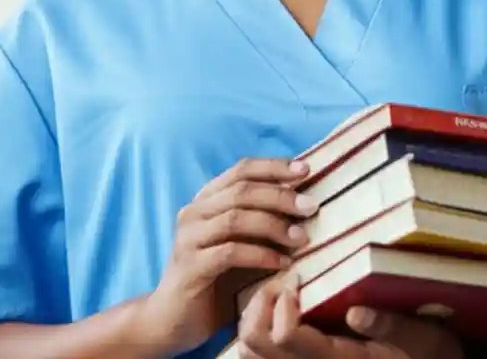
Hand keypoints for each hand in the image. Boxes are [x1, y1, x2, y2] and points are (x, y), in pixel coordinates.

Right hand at [139, 158, 317, 354]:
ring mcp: (189, 239)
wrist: (175, 320)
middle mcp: (194, 213)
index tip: (306, 170)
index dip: (274, 167)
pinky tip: (283, 264)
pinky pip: (230, 253)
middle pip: (241, 191)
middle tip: (311, 207)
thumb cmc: (216, 281)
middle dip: (280, 196)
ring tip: (301, 238)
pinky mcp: (190, 267)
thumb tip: (307, 205)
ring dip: (273, 225)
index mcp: (206, 200)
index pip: (241, 169)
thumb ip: (263, 223)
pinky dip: (261, 255)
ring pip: (235, 218)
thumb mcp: (243, 245)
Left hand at [234, 275, 464, 358]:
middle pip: (253, 344)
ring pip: (247, 351)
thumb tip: (356, 312)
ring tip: (278, 295)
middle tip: (281, 282)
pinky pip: (256, 354)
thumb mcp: (420, 338)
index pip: (286, 336)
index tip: (298, 279)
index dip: (283, 304)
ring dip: (254, 317)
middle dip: (259, 305)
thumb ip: (390, 327)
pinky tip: (279, 311)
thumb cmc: (424, 352)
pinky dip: (256, 329)